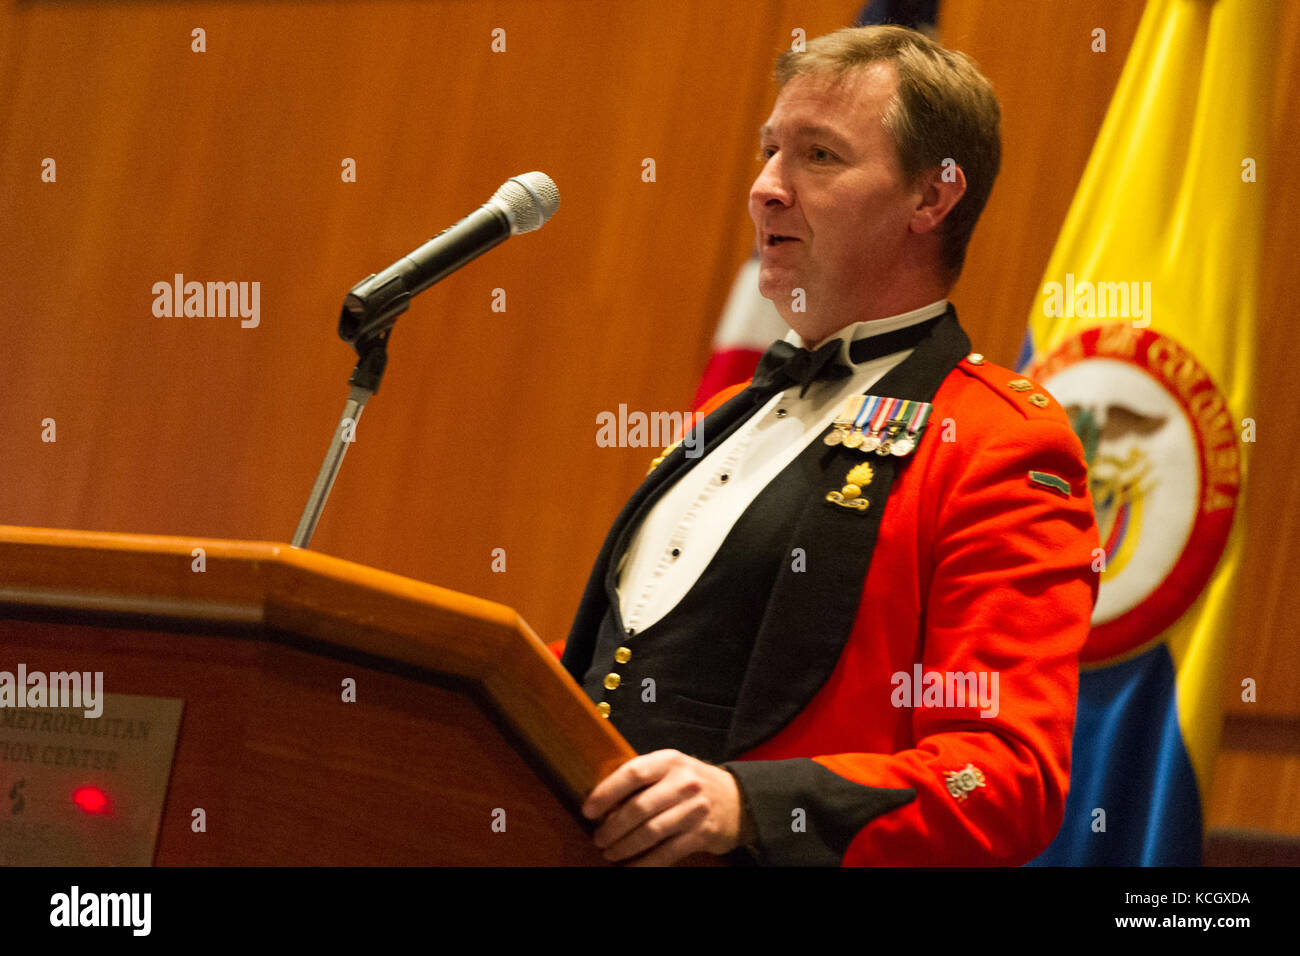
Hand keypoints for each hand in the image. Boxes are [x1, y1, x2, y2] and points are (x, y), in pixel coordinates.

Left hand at [581, 749, 755, 865]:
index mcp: (669, 761)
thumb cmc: (692, 783)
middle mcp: (683, 782)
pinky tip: (631, 866)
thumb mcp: (671, 769)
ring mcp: (694, 809)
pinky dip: (645, 863)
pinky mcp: (701, 834)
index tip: (588, 810)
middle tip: (598, 838)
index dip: (606, 792)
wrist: (738, 800)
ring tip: (610, 853)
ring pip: (650, 832)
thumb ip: (644, 779)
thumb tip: (603, 801)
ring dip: (625, 847)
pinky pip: (666, 853)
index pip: (632, 773)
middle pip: (638, 807)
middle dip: (612, 827)